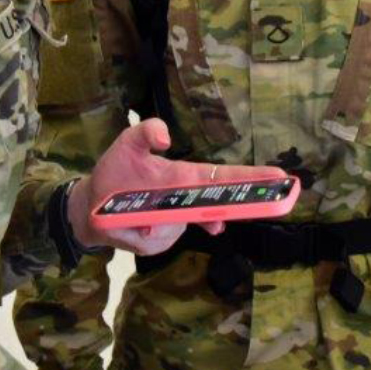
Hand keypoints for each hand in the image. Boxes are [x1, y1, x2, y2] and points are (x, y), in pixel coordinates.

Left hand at [67, 118, 287, 256]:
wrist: (90, 206)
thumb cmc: (116, 170)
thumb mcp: (128, 143)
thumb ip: (145, 131)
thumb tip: (166, 136)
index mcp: (186, 177)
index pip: (225, 178)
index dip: (253, 179)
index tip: (280, 177)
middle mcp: (186, 201)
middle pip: (221, 205)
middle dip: (245, 206)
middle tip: (275, 204)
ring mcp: (174, 223)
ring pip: (184, 226)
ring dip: (169, 224)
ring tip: (142, 218)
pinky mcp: (158, 238)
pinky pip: (160, 238)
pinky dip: (149, 234)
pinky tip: (139, 229)